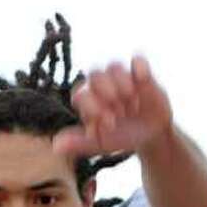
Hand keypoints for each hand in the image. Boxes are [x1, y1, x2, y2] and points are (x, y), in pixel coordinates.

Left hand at [52, 57, 172, 158]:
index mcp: (87, 99)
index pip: (81, 95)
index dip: (93, 107)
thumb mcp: (101, 143)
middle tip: (120, 114)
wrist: (150, 133)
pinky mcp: (140, 73)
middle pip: (95, 76)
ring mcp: (121, 76)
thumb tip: (56, 146)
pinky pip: (137, 61)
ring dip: (122, 84)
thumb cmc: (121, 136)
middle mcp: (101, 84)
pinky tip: (142, 80)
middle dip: (106, 93)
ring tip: (133, 106)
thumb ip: (80, 143)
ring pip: (113, 67)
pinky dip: (139, 68)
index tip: (109, 124)